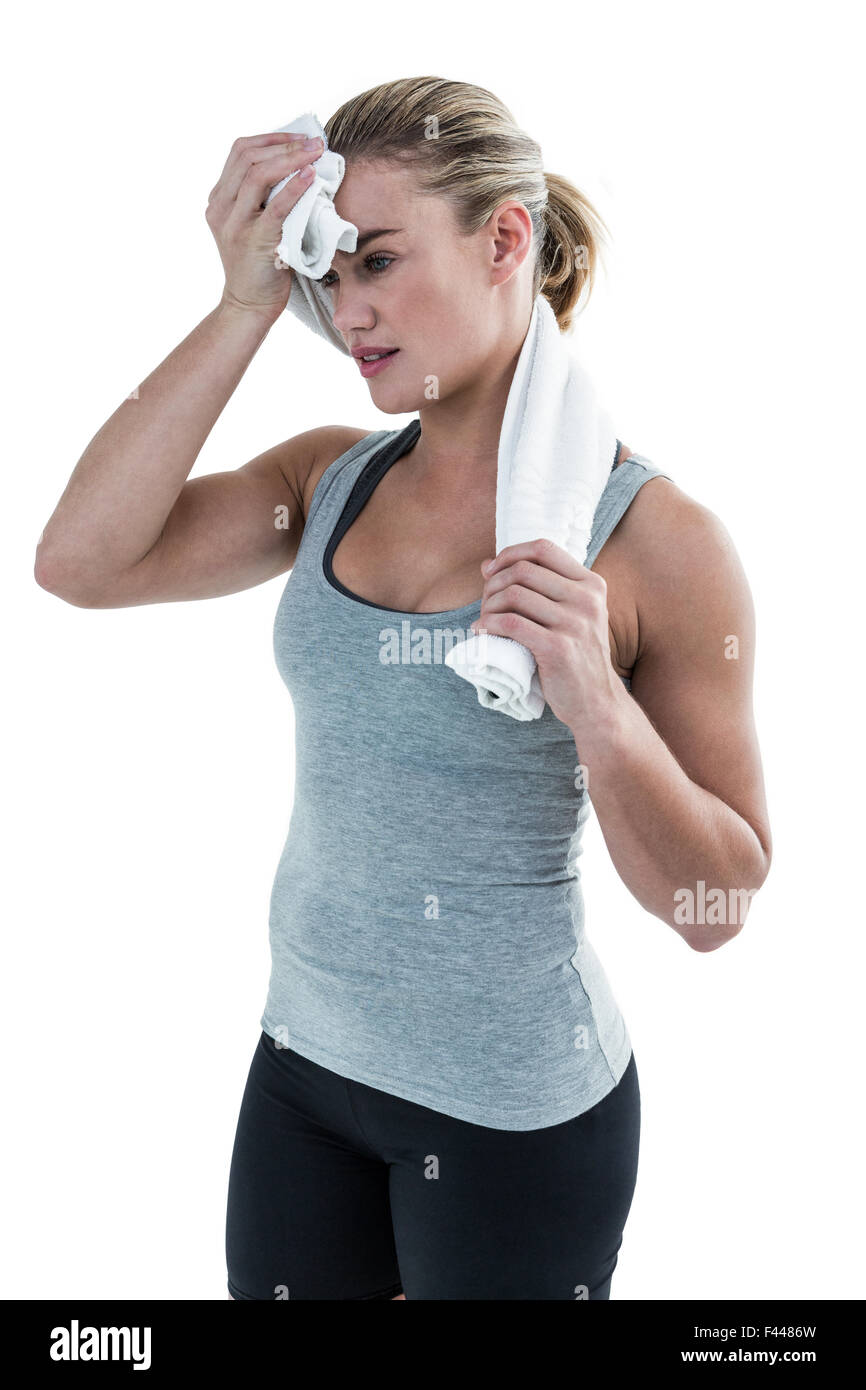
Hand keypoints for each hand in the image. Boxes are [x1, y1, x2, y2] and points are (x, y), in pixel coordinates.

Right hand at [205, 130, 323, 317]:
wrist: (249, 305)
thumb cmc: (260, 265)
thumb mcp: (253, 224)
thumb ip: (263, 198)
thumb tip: (298, 166)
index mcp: (218, 199)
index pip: (240, 152)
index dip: (271, 138)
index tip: (299, 136)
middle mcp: (220, 207)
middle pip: (248, 157)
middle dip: (284, 143)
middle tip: (314, 141)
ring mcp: (234, 224)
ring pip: (257, 174)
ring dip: (291, 158)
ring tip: (316, 152)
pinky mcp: (254, 241)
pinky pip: (275, 206)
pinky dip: (294, 187)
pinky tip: (311, 176)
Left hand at [469, 537, 625, 733]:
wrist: (597, 703)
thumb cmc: (576, 658)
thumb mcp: (570, 618)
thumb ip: (537, 590)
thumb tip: (486, 565)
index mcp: (591, 585)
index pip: (543, 549)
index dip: (510, 554)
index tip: (490, 572)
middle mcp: (587, 599)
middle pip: (523, 570)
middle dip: (494, 583)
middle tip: (484, 603)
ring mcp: (575, 623)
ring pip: (514, 594)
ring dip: (488, 605)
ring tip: (483, 620)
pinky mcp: (558, 648)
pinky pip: (511, 623)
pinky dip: (488, 624)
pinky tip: (482, 632)